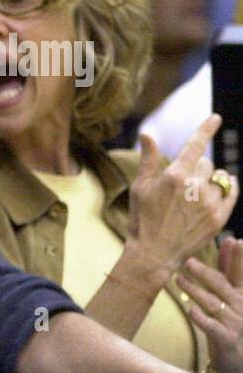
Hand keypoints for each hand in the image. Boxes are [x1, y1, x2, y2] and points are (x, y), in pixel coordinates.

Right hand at [127, 117, 235, 277]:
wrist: (154, 254)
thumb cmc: (142, 219)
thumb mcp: (140, 187)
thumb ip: (148, 159)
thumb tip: (147, 133)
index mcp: (174, 175)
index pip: (195, 145)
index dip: (207, 129)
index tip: (216, 118)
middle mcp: (195, 186)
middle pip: (206, 163)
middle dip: (197, 168)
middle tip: (183, 184)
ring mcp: (209, 202)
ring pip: (220, 178)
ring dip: (211, 180)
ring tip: (197, 194)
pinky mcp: (219, 217)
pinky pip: (231, 192)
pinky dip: (229, 186)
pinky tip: (224, 186)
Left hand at [178, 239, 242, 372]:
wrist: (242, 363)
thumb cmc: (236, 326)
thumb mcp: (234, 298)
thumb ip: (231, 272)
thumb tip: (232, 241)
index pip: (240, 274)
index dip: (238, 258)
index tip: (234, 240)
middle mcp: (242, 308)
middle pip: (222, 286)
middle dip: (206, 273)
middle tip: (188, 261)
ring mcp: (236, 324)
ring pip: (213, 304)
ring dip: (195, 291)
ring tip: (178, 280)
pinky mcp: (227, 341)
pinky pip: (213, 328)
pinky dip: (202, 318)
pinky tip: (191, 310)